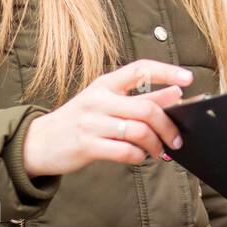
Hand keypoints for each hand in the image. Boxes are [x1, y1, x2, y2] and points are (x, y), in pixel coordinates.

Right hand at [22, 59, 193, 177]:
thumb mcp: (107, 102)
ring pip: (138, 130)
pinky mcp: (86, 145)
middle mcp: (98, 99)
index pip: (140, 69)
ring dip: (155, 144)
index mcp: (105, 84)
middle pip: (146, 107)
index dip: (166, 72)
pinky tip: (140, 157)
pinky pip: (124, 151)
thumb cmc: (81, 120)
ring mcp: (91, 122)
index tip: (188, 80)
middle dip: (167, 125)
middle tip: (177, 139)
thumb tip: (176, 94)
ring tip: (160, 151)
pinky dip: (139, 156)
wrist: (39, 142)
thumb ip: (141, 98)